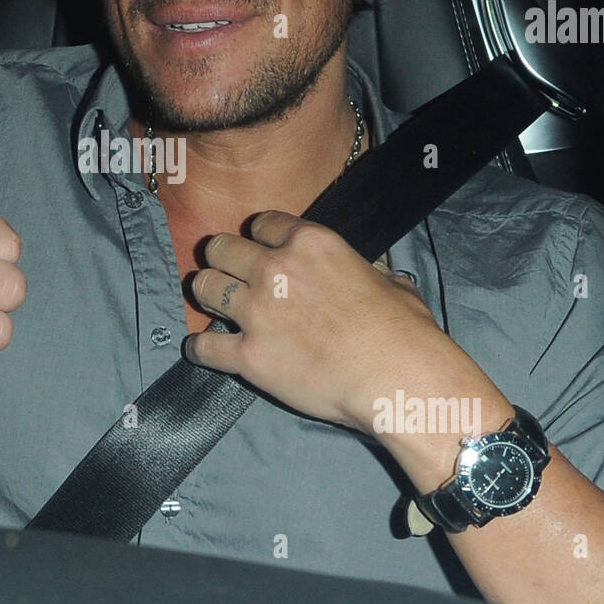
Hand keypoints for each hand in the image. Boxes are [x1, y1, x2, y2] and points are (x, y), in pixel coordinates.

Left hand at [183, 210, 483, 431]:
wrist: (398, 379)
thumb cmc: (404, 332)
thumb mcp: (389, 281)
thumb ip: (365, 271)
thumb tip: (371, 273)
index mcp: (310, 242)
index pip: (263, 223)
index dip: (259, 237)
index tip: (259, 249)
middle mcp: (275, 269)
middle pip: (222, 248)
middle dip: (222, 258)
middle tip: (226, 272)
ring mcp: (257, 312)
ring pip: (204, 286)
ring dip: (206, 294)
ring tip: (212, 304)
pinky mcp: (248, 356)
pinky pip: (204, 347)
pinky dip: (199, 349)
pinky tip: (200, 350)